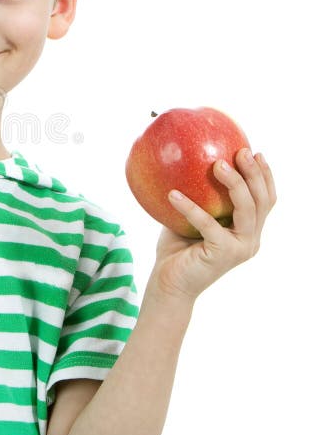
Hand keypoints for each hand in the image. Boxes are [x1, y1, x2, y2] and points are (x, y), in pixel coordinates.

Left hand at [149, 148, 275, 302]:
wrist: (169, 283)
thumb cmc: (177, 249)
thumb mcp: (189, 218)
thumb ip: (197, 196)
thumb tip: (185, 161)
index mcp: (247, 230)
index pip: (265, 200)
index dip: (264, 176)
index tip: (255, 151)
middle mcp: (250, 239)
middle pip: (262, 201)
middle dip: (255, 173)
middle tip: (241, 151)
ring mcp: (240, 248)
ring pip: (247, 209)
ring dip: (235, 184)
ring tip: (217, 164)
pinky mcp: (223, 254)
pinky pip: (208, 224)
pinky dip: (190, 207)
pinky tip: (172, 194)